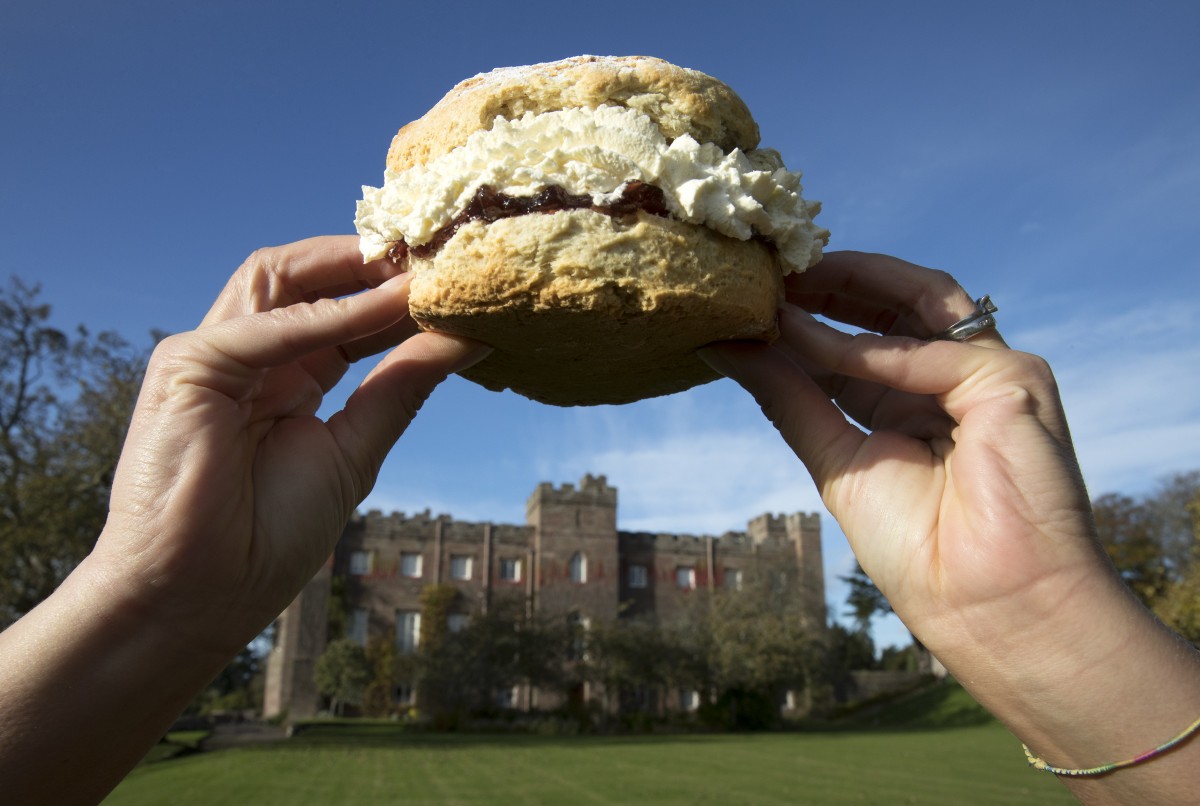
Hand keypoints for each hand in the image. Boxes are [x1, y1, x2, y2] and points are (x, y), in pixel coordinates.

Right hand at [91, 236, 489, 655]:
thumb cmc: (266, 536)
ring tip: (415, 261)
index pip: (344, 310)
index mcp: (287, 376)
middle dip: (371, 260)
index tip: (457, 281)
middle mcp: (251, 356)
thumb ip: (400, 388)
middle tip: (438, 252)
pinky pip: (264, 328)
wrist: (197, 598)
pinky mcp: (185, 368)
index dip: (396, 292)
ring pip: (278, 279)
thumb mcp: (353, 449)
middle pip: (307, 278)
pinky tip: (386, 306)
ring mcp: (214, 356)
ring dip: (348, 267)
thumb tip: (465, 338)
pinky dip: (328, 315)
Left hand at [701, 251, 1109, 649]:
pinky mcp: (1014, 379)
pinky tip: (804, 335)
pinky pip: (928, 348)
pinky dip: (862, 344)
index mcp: (908, 403)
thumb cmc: (919, 550)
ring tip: (784, 276)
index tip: (749, 300)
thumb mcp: (834, 459)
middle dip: (829, 283)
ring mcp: (985, 375)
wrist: (986, 605)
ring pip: (922, 297)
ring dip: (851, 280)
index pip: (856, 341)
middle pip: (892, 305)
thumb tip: (726, 346)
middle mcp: (948, 381)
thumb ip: (787, 396)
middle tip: (765, 272)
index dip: (805, 317)